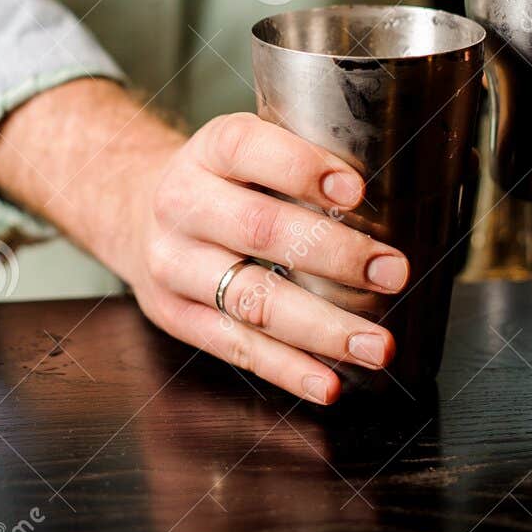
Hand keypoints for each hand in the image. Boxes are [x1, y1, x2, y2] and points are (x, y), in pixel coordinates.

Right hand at [117, 113, 409, 404]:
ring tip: (375, 345)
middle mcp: (182, 204)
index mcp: (207, 152)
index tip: (355, 191)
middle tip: (393, 272)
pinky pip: (235, 347)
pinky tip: (328, 382)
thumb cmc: (217, 182)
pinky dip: (287, 369)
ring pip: (251, 300)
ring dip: (322, 328)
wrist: (134, 211)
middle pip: (259, 230)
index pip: (248, 149)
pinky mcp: (176, 316)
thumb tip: (397, 190)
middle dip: (335, 255)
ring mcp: (175, 265)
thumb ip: (300, 160)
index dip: (302, 168)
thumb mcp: (244, 150)